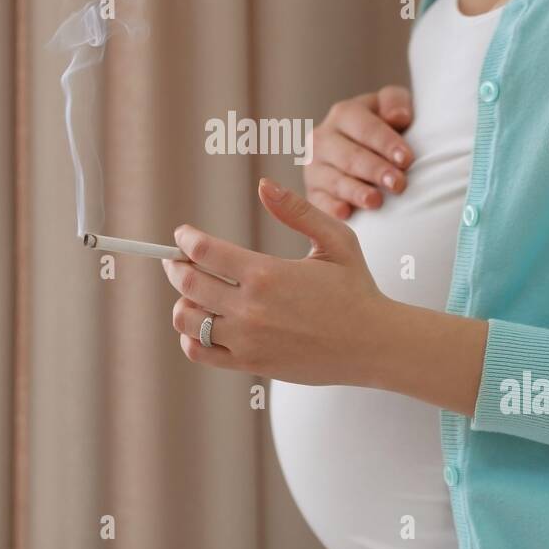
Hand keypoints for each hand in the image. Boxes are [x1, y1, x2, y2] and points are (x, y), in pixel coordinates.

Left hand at [161, 178, 393, 386]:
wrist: (373, 344)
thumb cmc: (356, 288)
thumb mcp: (336, 240)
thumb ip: (297, 210)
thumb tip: (264, 184)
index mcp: (266, 274)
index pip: (204, 251)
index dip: (186, 239)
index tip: (184, 234)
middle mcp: (250, 308)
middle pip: (187, 282)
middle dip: (175, 265)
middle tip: (176, 258)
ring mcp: (247, 340)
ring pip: (186, 318)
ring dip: (182, 300)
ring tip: (193, 291)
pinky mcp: (250, 363)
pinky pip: (199, 351)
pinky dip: (190, 336)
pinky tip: (204, 323)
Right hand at [304, 85, 413, 218]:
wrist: (362, 151)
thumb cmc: (384, 128)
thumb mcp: (390, 106)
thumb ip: (395, 101)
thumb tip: (399, 116)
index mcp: (344, 113)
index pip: (365, 127)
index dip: (386, 143)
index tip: (406, 159)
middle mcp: (323, 138)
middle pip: (350, 156)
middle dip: (375, 170)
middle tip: (398, 184)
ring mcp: (314, 167)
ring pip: (335, 181)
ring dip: (355, 191)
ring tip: (376, 201)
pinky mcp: (312, 193)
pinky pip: (319, 203)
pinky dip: (331, 209)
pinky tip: (345, 214)